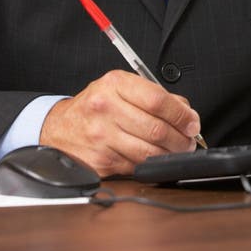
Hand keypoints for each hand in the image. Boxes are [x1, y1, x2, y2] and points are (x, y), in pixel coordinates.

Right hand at [39, 70, 201, 176]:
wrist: (58, 128)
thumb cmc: (95, 106)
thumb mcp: (120, 88)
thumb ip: (153, 95)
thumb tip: (185, 113)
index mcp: (114, 84)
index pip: (158, 99)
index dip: (181, 114)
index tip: (192, 122)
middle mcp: (106, 109)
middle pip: (156, 128)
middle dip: (180, 138)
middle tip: (189, 141)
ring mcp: (102, 137)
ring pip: (149, 151)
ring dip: (170, 154)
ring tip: (177, 150)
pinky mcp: (100, 162)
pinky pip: (136, 166)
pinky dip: (151, 164)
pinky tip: (155, 158)